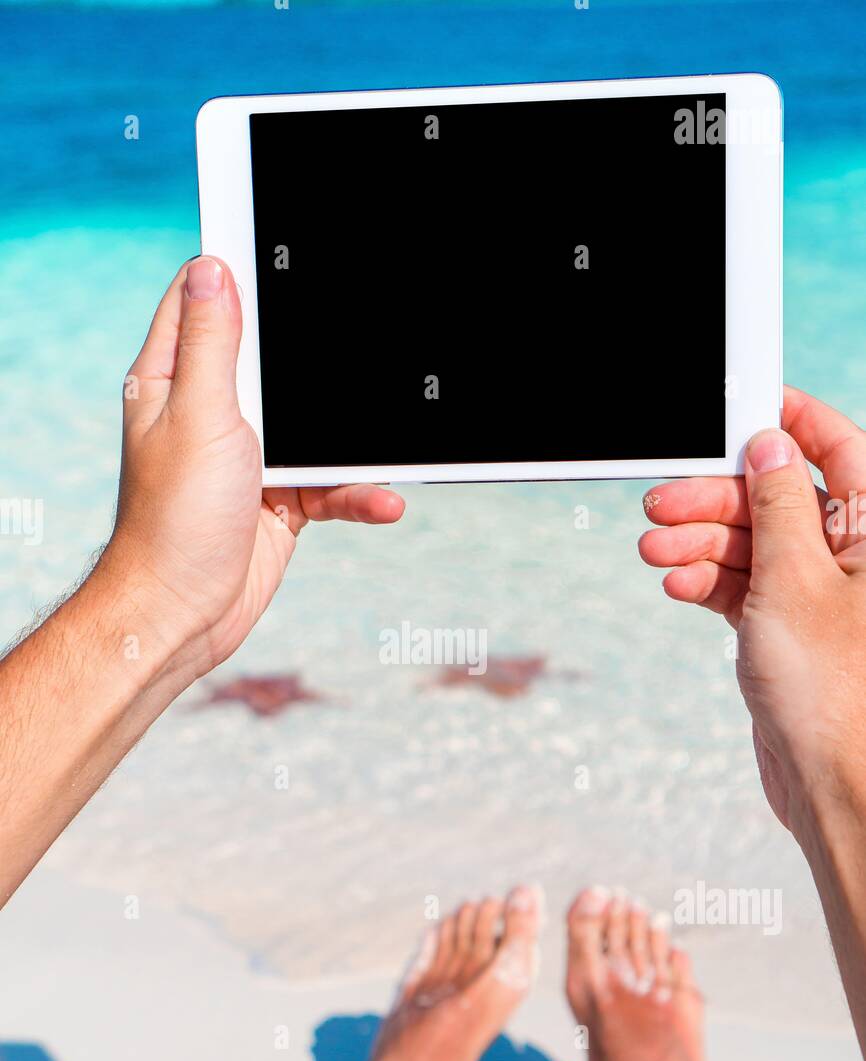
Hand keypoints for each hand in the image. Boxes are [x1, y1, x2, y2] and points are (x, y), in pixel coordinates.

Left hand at [104, 256, 403, 678]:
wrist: (184, 615)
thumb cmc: (174, 522)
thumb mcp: (199, 416)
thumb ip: (213, 344)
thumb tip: (214, 267)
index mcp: (175, 379)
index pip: (204, 302)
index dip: (239, 269)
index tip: (283, 238)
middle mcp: (211, 411)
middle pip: (275, 359)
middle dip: (320, 359)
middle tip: (369, 342)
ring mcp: (248, 455)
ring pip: (315, 424)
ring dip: (351, 443)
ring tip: (388, 455)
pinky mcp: (279, 497)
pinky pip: (330, 481)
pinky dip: (357, 492)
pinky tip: (382, 500)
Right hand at [639, 387, 865, 833]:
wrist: (830, 782)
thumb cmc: (832, 689)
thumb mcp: (795, 580)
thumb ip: (779, 505)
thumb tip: (770, 444)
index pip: (840, 451)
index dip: (792, 423)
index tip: (743, 405)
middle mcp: (853, 558)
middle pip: (780, 499)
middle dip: (717, 498)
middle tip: (662, 501)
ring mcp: (818, 594)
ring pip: (753, 544)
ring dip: (700, 545)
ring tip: (656, 550)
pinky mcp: (787, 629)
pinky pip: (743, 588)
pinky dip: (708, 584)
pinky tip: (678, 585)